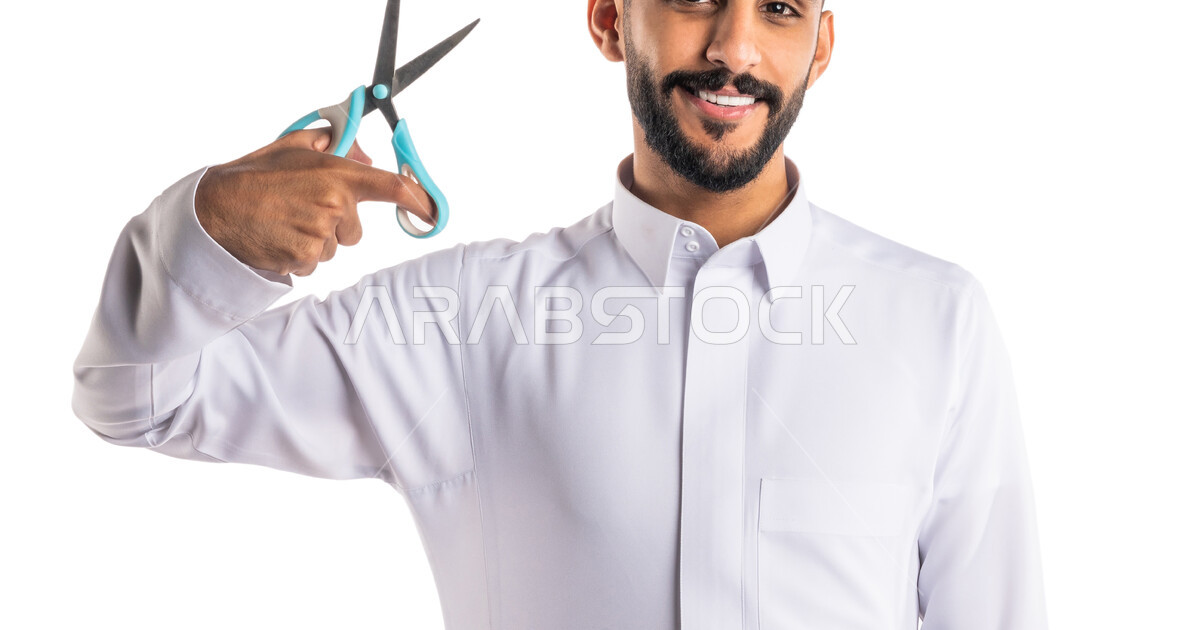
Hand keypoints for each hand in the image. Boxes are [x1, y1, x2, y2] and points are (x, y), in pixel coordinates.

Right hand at [194, 128, 436, 276]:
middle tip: (299, 210)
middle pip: (354, 229)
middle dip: (334, 224)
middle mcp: (334, 206)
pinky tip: (276, 239)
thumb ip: (331, 146)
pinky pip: (313, 264)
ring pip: (333, 248)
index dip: (418, 200)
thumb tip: (364, 154)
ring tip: (282, 224)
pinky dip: (298, 256)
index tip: (432, 212)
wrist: (214, 209)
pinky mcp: (304, 259)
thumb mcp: (292, 148)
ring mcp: (320, 235)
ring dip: (313, 241)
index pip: (391, 187)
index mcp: (335, 175)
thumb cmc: (253, 177)